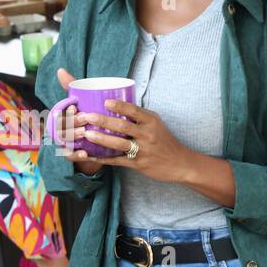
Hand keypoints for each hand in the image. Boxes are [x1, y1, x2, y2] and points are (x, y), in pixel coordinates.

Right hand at [55, 67, 103, 174]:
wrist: (96, 143)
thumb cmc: (85, 119)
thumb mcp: (80, 103)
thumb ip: (72, 87)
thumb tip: (60, 70)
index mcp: (60, 117)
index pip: (59, 114)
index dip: (66, 111)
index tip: (75, 106)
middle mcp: (60, 130)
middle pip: (61, 127)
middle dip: (72, 122)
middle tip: (85, 118)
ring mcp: (65, 144)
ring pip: (64, 141)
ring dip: (73, 137)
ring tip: (84, 134)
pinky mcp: (72, 156)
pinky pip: (70, 157)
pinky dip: (76, 155)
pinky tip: (85, 153)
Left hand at [75, 98, 195, 183]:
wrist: (179, 163)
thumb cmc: (164, 140)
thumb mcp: (156, 124)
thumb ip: (139, 116)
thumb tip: (117, 105)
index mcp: (151, 121)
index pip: (134, 111)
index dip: (119, 106)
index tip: (105, 102)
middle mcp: (147, 135)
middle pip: (123, 127)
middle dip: (103, 121)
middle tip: (87, 116)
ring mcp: (142, 150)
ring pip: (118, 144)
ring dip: (101, 139)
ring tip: (86, 134)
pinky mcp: (138, 164)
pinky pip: (117, 160)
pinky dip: (103, 158)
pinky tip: (91, 155)